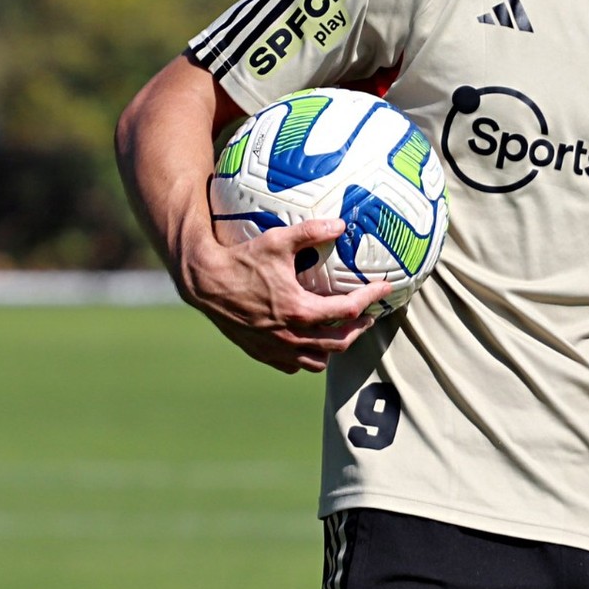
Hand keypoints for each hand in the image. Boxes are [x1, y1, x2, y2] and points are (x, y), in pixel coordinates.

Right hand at [185, 217, 388, 373]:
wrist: (204, 283)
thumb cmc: (241, 260)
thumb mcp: (277, 241)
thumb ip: (311, 231)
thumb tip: (340, 224)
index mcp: (300, 310)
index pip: (349, 310)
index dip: (371, 298)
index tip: (384, 288)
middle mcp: (291, 335)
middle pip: (341, 342)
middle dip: (359, 329)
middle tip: (368, 315)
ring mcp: (276, 348)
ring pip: (319, 360)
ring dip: (334, 347)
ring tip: (340, 330)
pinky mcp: (262, 353)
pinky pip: (294, 364)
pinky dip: (307, 356)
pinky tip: (309, 341)